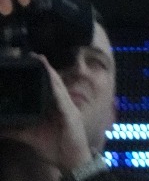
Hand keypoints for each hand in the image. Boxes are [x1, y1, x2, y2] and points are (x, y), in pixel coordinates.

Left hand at [0, 56, 91, 170]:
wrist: (70, 158)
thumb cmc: (54, 146)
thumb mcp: (29, 136)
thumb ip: (14, 129)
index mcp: (50, 107)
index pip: (43, 87)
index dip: (37, 73)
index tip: (27, 61)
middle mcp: (58, 103)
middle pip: (49, 82)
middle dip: (42, 68)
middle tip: (32, 55)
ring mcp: (65, 106)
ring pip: (55, 84)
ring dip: (49, 71)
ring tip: (40, 59)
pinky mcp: (69, 111)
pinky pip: (61, 95)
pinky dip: (56, 84)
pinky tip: (51, 75)